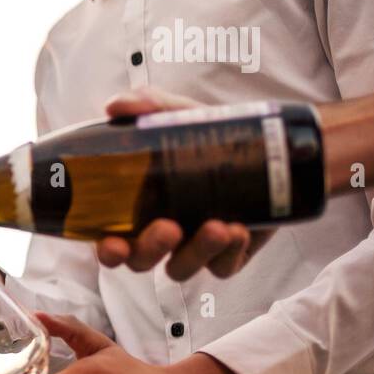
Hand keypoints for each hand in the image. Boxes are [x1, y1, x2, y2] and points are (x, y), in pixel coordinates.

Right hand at [97, 89, 273, 279]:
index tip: (112, 243)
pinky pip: (223, 267)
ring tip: (217, 226)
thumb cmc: (208, 135)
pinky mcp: (228, 253)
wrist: (265, 144)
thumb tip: (116, 105)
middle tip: (168, 228)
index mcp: (136, 208)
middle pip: (141, 260)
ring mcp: (193, 246)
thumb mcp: (179, 115)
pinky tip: (237, 230)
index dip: (108, 249)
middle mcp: (160, 232)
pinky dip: (228, 253)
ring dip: (196, 252)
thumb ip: (148, 106)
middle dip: (150, 249)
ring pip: (181, 268)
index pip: (110, 239)